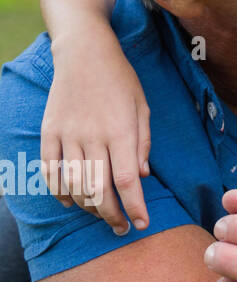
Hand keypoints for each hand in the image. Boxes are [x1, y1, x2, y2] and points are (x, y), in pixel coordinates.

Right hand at [41, 26, 151, 234]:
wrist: (84, 53)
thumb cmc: (120, 80)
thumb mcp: (142, 107)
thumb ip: (143, 143)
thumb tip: (141, 177)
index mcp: (121, 131)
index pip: (127, 181)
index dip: (135, 207)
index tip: (142, 223)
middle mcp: (92, 136)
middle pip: (99, 188)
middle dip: (112, 215)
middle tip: (122, 227)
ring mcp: (67, 135)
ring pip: (74, 184)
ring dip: (88, 207)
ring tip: (101, 215)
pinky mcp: (49, 132)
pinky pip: (50, 170)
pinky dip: (59, 191)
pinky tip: (71, 201)